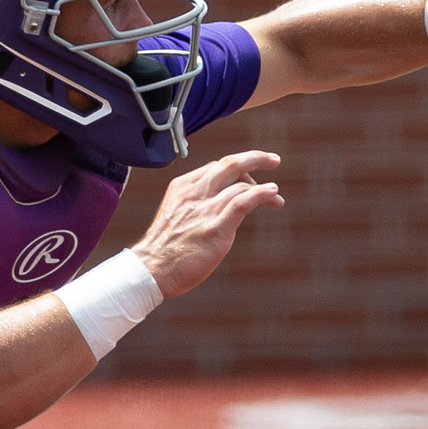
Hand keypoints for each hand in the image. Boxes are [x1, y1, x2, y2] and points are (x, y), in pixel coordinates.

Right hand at [130, 150, 282, 297]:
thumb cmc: (163, 249)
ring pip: (241, 183)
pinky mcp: (216, 227)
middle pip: (230, 164)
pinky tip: (272, 194)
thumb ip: (195, 204)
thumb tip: (220, 204)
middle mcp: (195, 193)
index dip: (238, 169)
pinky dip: (262, 194)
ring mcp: (206, 210)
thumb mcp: (175, 214)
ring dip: (265, 188)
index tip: (250, 178)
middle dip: (255, 158)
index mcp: (183, 187)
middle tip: (273, 160)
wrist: (150, 270)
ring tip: (276, 200)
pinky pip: (244, 201)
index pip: (216, 167)